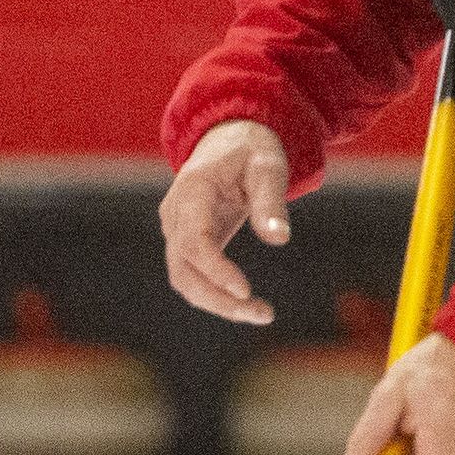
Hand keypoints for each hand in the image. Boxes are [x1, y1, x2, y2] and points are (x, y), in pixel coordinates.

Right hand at [160, 120, 292, 325]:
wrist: (228, 140)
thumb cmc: (251, 151)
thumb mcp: (268, 167)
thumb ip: (271, 201)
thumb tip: (279, 238)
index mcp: (191, 191)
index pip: (193, 240)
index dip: (215, 269)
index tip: (245, 291)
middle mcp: (175, 214)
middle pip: (183, 270)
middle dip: (219, 299)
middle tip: (263, 314)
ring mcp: (175, 229)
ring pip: (183, 279)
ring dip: (217, 303)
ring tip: (260, 314)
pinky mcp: (184, 242)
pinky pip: (192, 275)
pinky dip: (215, 294)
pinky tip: (245, 303)